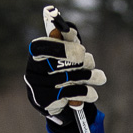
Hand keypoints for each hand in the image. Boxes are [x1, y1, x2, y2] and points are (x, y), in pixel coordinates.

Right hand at [25, 8, 105, 132]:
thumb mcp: (66, 54)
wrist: (56, 103)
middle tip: (90, 61)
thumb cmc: (62, 71)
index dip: (62, 47)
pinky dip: (87, 93)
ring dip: (90, 76)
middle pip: (62, 63)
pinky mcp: (46, 102)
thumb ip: (68, 40)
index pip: (42, 47)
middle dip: (83, 61)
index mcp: (35, 54)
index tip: (81, 49)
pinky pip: (73, 94)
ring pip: (71, 79)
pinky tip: (92, 93)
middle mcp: (33, 70)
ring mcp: (38, 87)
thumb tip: (69, 29)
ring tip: (99, 77)